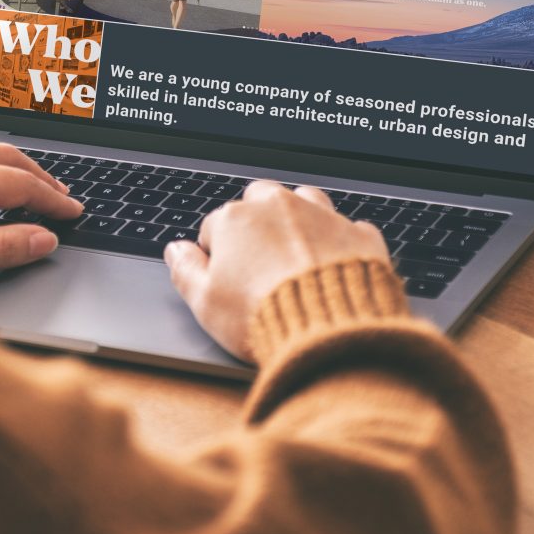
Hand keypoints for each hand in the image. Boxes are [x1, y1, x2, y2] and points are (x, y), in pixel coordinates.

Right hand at [164, 181, 391, 361]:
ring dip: (298, 220)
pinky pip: (346, 228)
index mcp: (237, 220)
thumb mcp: (205, 303)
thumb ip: (186, 270)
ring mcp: (323, 216)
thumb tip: (175, 251)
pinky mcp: (358, 235)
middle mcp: (280, 208)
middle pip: (259, 201)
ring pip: (305, 201)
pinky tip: (334, 265)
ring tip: (295, 254)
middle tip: (258, 262)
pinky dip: (339, 242)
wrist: (329, 332)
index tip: (225, 277)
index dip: (216, 254)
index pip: (215, 226)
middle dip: (255, 224)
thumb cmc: (261, 317)